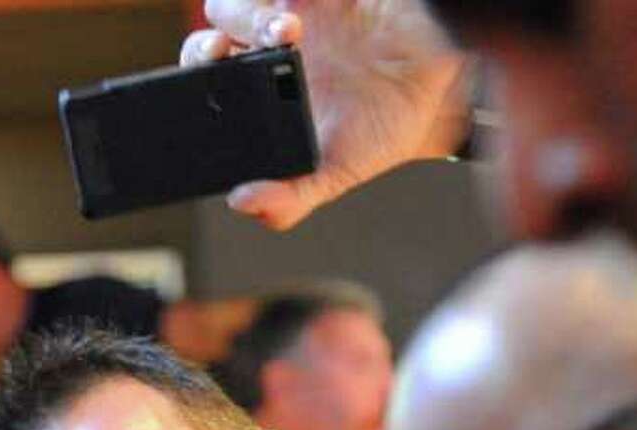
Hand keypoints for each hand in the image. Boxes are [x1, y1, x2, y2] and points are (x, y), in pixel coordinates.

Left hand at [184, 0, 470, 229]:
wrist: (443, 87)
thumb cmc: (384, 126)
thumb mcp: (337, 172)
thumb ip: (292, 195)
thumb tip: (244, 202)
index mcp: (261, 96)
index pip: (205, 83)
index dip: (192, 81)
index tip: (205, 86)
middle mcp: (267, 53)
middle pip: (210, 37)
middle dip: (205, 43)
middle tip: (222, 50)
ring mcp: (292, 16)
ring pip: (238, 3)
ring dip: (249, 13)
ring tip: (287, 30)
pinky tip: (299, 14)